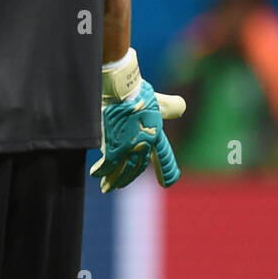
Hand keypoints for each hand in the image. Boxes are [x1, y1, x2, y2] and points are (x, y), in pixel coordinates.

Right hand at [90, 76, 185, 193]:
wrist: (122, 91)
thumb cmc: (137, 93)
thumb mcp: (156, 100)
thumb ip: (169, 106)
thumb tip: (181, 105)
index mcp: (156, 135)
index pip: (163, 156)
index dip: (166, 170)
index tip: (167, 183)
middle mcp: (145, 145)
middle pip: (137, 167)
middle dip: (128, 177)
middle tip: (121, 185)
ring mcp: (130, 148)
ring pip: (123, 170)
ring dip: (114, 179)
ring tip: (107, 187)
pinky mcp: (115, 148)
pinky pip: (108, 165)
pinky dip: (102, 171)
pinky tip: (95, 174)